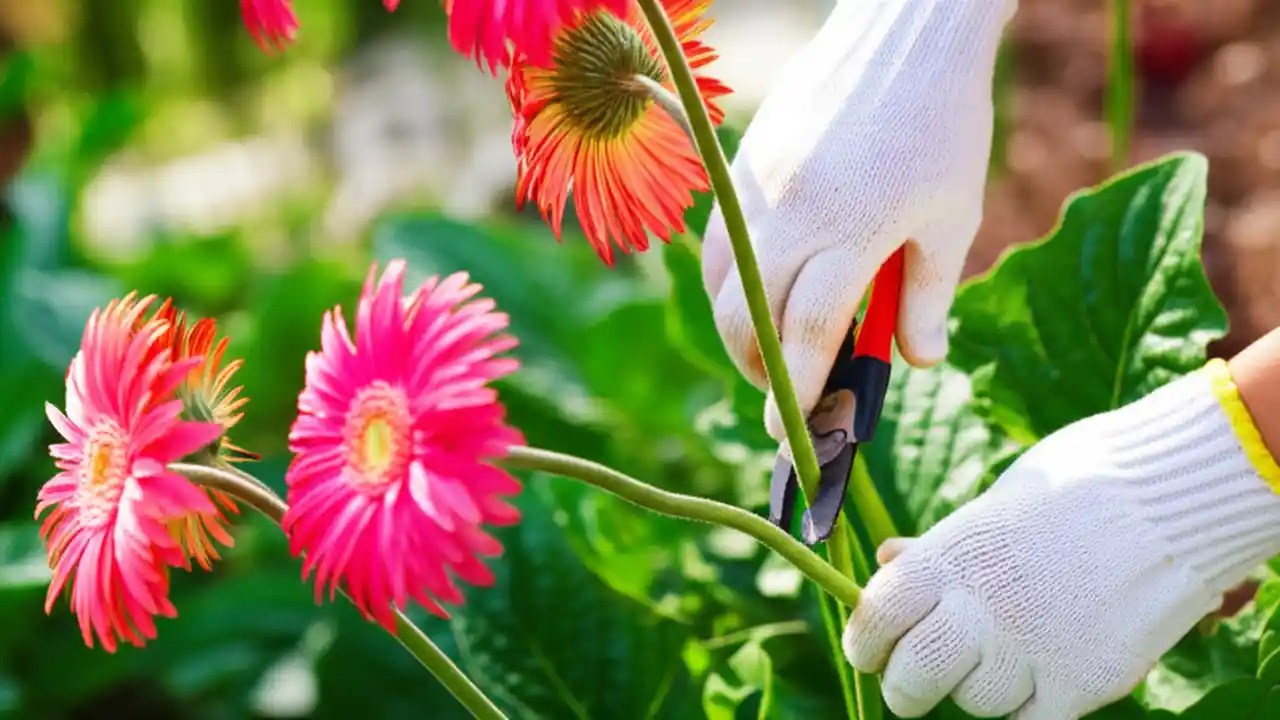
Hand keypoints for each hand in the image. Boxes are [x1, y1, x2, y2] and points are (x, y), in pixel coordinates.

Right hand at [701, 0, 1014, 440]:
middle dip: (760, 369)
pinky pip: (716, 241)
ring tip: (770, 346)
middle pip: (749, 317)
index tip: (794, 432)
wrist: (901, 33)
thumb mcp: (953, 217)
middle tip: (784, 392)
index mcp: (857, 229)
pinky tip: (757, 289)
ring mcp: (760, 188)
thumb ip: (930, 298)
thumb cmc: (944, 126)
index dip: (799, 390)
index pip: (810, 332)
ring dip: (738, 329)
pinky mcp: (741, 167)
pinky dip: (728, 282)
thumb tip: (915, 363)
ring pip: (720, 284)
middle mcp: (796, 212)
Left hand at [843, 363, 1279, 718]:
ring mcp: (1030, 650)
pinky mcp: (1082, 683)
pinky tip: (1046, 676)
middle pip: (913, 680)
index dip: (865, 642)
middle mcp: (978, 607)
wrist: (1174, 494)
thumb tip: (889, 561)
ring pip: (975, 704)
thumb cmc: (1080, 482)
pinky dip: (1031, 709)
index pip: (876, 618)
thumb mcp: (995, 502)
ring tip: (1015, 649)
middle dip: (909, 687)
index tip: (871, 652)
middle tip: (917, 683)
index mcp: (948, 555)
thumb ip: (941, 547)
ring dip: (983, 688)